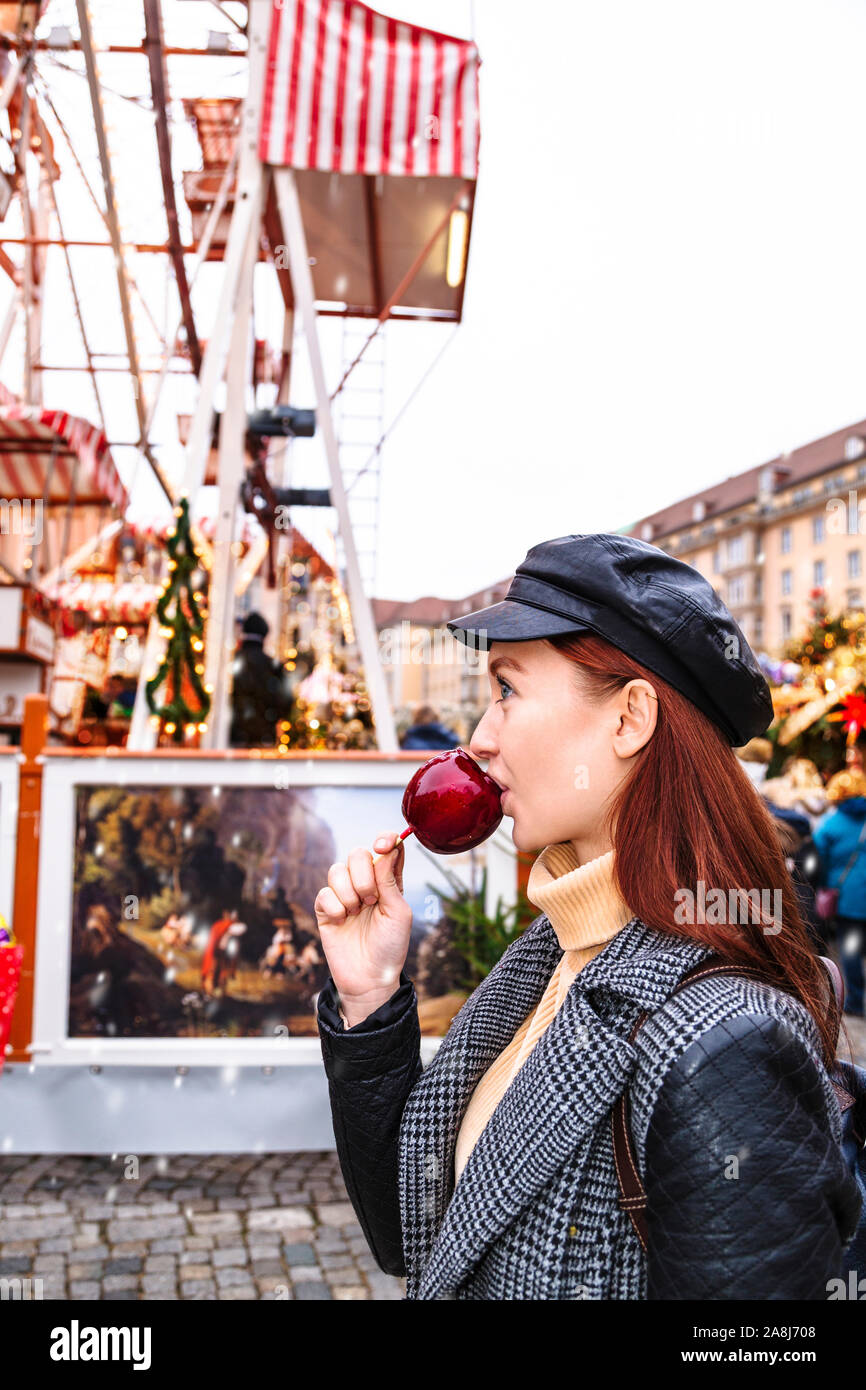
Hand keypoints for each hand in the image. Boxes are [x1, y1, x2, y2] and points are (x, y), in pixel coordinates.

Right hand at [314, 830, 411, 1021]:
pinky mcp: (325, 910)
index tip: (382, 845)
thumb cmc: (390, 947)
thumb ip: (390, 880)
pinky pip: (324, 892)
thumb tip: (388, 848)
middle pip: (357, 854)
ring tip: (356, 913)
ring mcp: (344, 896)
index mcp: (388, 881)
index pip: (386, 847)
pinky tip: (343, 921)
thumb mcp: (399, 912)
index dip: (384, 839)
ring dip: (349, 892)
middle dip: (364, 875)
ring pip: (337, 870)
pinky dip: (335, 906)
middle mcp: (366, 884)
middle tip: (371, 900)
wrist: (369, 979)